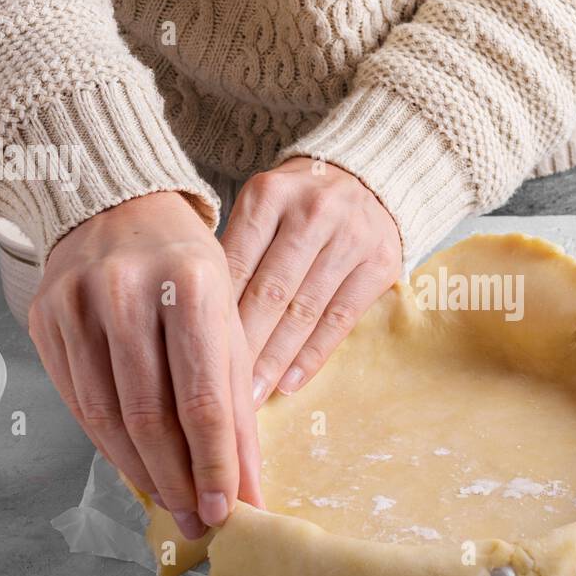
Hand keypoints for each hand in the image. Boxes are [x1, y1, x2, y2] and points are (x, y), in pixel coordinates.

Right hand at [30, 192, 260, 539]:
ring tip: (172, 506)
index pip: (203, 398)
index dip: (215, 464)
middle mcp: (128, 292)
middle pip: (151, 416)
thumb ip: (238, 400)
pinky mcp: (44, 318)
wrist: (117, 206)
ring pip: (108, 417)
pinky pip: (78, 403)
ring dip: (142, 474)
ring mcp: (77, 304)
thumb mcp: (228, 318)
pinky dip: (108, 446)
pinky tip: (134, 469)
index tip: (229, 510)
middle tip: (200, 523)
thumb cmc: (187, 268)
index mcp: (191, 285)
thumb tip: (248, 486)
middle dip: (178, 482)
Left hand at [221, 158, 402, 402]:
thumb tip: (198, 324)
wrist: (367, 179)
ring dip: (275, 360)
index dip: (215, 316)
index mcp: (270, 194)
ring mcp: (351, 237)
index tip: (194, 357)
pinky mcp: (381, 263)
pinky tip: (289, 384)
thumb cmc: (296, 205)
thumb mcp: (260, 209)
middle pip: (270, 292)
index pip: (237, 265)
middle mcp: (313, 212)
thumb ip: (235, 252)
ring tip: (251, 396)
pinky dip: (313, 356)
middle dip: (243, 347)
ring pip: (305, 311)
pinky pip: (340, 319)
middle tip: (217, 391)